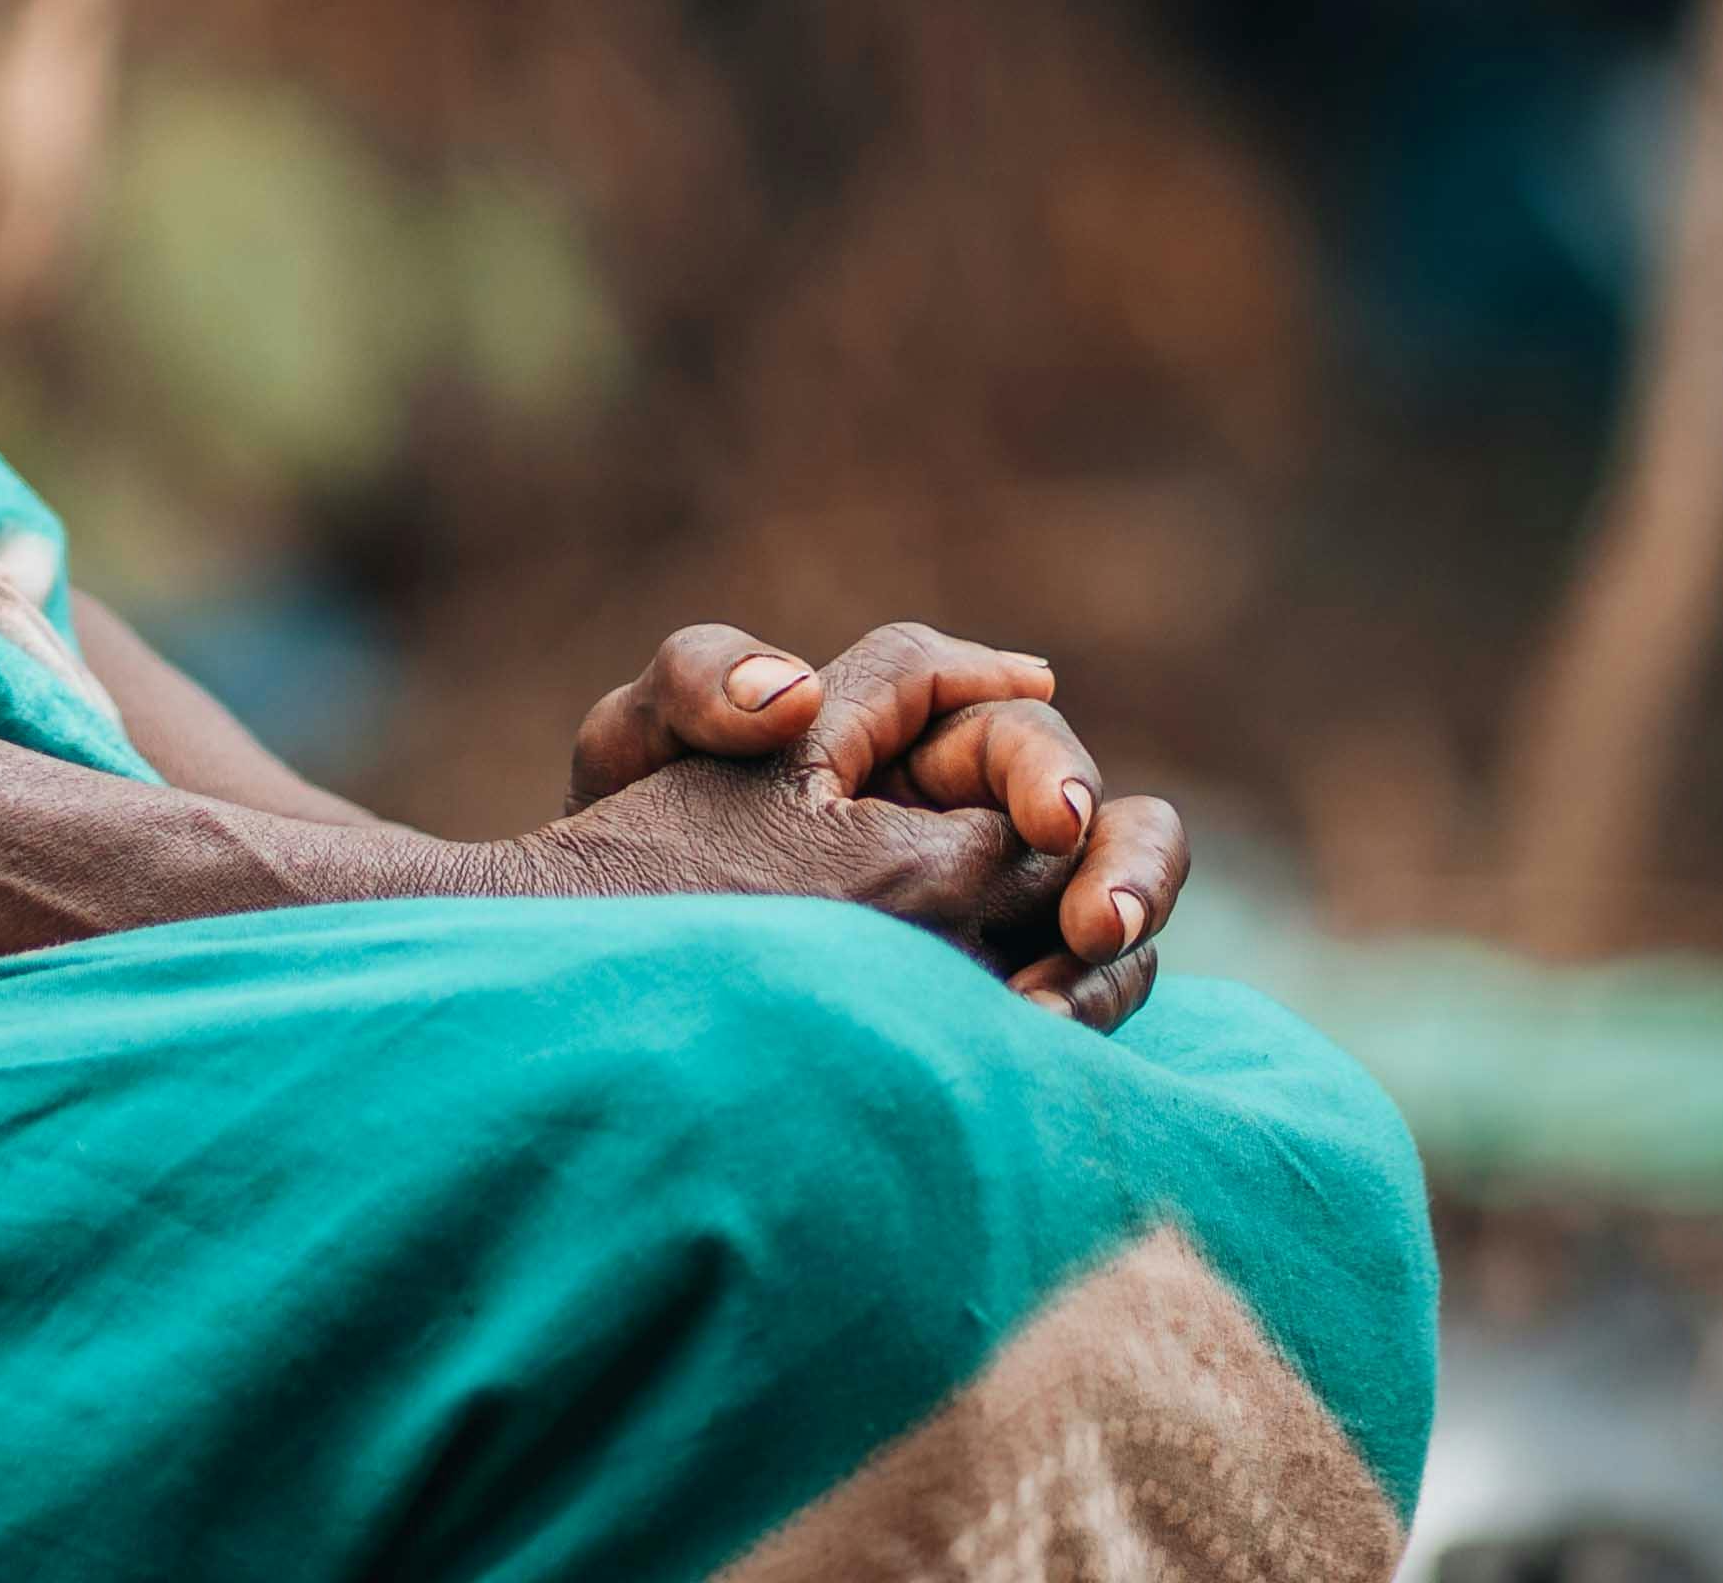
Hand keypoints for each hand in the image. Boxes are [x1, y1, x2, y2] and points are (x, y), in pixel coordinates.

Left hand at [559, 619, 1178, 1032]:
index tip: (1048, 821)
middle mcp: (954, 816)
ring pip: (1106, 903)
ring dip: (1119, 932)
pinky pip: (1075, 991)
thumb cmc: (616, 839)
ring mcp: (976, 914)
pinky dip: (1083, 1010)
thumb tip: (793, 694)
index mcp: (891, 736)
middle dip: (1125, 858)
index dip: (1037, 760)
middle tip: (1103, 924)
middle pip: (1091, 813)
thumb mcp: (634, 740)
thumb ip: (702, 680)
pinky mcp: (980, 997)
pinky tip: (1040, 1042)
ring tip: (1074, 993)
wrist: (597, 966)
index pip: (999, 719)